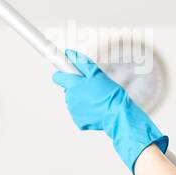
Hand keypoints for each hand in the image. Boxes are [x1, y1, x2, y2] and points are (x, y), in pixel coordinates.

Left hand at [51, 48, 167, 174]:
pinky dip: (86, 111)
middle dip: (78, 88)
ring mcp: (73, 111)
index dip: (63, 75)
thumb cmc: (110, 94)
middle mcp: (70, 98)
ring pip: (74, 102)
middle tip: (93, 89)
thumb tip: (69, 53)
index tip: (70, 75)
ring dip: (82, 100)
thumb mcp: (97, 74)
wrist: (118, 114)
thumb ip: (81, 62)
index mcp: (73, 85)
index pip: (57, 77)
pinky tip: (97, 109)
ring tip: (97, 100)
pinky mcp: (78, 121)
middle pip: (68, 90)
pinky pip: (80, 113)